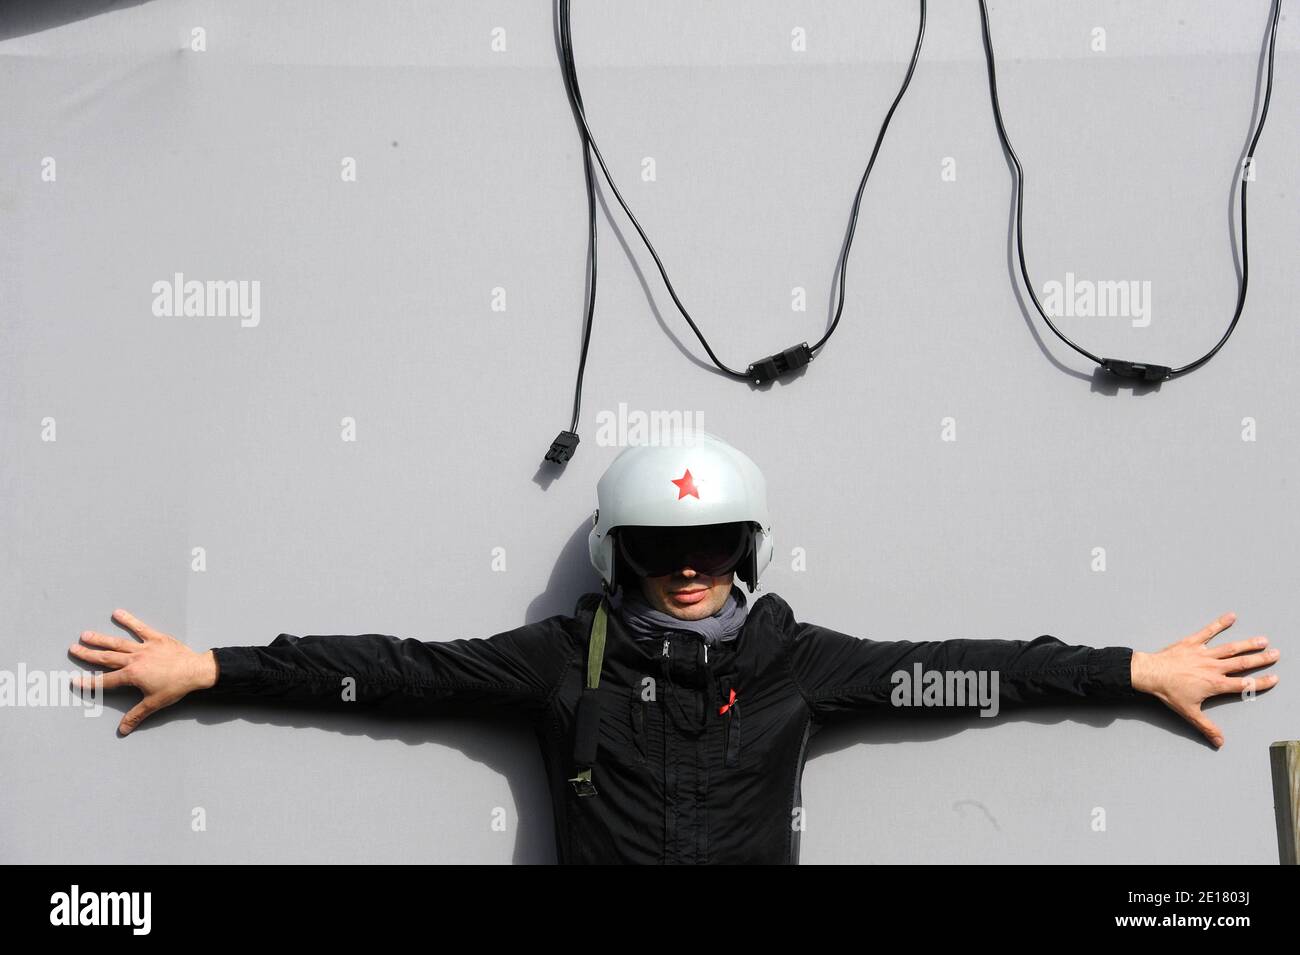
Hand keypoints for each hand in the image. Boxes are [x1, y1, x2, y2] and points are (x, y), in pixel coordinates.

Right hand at [69, 609, 217, 735]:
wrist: (196, 671)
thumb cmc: (176, 687)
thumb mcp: (154, 703)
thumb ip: (136, 715)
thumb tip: (123, 729)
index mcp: (132, 676)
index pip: (106, 681)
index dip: (90, 683)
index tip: (75, 681)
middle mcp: (135, 660)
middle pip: (107, 658)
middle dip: (88, 655)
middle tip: (73, 649)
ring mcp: (145, 647)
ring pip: (118, 643)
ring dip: (101, 638)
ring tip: (85, 634)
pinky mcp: (156, 638)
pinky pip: (140, 628)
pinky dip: (129, 620)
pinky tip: (118, 613)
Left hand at [1130, 612, 1279, 748]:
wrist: (1150, 674)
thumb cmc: (1169, 693)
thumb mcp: (1189, 712)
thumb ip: (1207, 727)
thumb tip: (1220, 742)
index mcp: (1215, 684)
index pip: (1244, 685)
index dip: (1261, 683)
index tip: (1274, 678)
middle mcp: (1213, 667)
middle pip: (1242, 663)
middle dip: (1261, 659)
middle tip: (1276, 655)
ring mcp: (1203, 654)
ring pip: (1230, 648)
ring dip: (1248, 643)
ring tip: (1263, 639)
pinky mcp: (1192, 643)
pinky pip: (1208, 631)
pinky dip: (1219, 623)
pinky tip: (1231, 616)